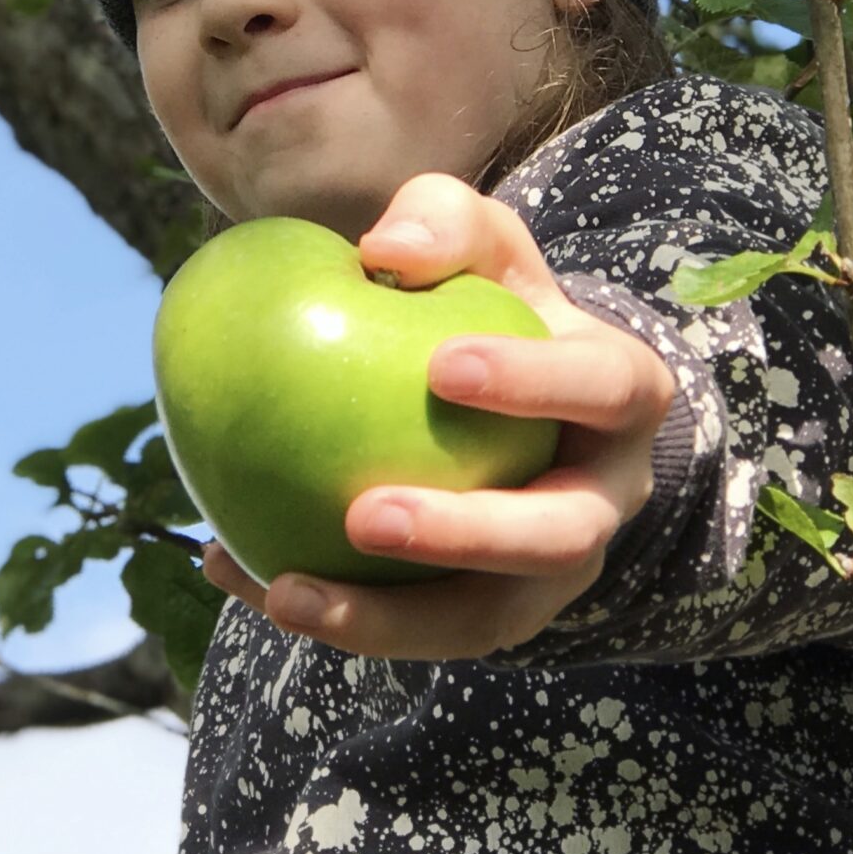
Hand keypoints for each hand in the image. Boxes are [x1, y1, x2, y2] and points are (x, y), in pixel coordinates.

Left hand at [199, 172, 673, 662]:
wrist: (514, 404)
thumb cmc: (492, 304)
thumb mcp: (482, 243)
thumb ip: (441, 222)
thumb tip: (381, 253)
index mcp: (621, 398)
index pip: (601, 389)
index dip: (535, 383)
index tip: (443, 366)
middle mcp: (603, 497)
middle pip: (560, 538)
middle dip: (467, 537)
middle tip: (365, 516)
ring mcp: (550, 573)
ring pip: (485, 621)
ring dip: (387, 619)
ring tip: (287, 591)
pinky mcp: (484, 614)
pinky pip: (408, 630)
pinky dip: (323, 611)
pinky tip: (230, 568)